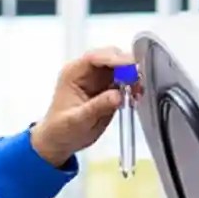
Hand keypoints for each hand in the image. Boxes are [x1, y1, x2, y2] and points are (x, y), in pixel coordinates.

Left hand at [30, 47, 141, 166]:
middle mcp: (86, 72)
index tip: (131, 66)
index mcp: (73, 73)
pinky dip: (132, 85)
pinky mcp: (108, 88)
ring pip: (120, 67)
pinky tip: (136, 95)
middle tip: (138, 79)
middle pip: (111, 57)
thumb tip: (117, 95)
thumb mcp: (77, 121)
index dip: (114, 59)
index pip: (94, 58)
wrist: (60, 141)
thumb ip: (97, 107)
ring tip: (138, 90)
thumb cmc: (61, 129)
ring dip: (132, 75)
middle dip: (127, 65)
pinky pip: (124, 81)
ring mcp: (98, 79)